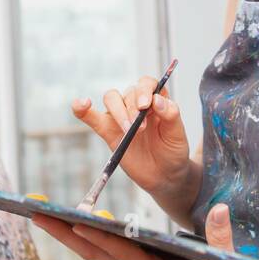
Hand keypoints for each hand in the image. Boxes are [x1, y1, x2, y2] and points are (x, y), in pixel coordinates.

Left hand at [31, 203, 258, 259]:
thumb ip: (221, 238)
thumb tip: (221, 209)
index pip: (123, 253)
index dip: (101, 237)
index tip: (76, 221)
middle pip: (94, 250)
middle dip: (64, 231)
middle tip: (36, 212)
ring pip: (93, 249)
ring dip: (66, 231)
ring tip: (40, 212)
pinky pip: (103, 249)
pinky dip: (83, 234)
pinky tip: (68, 220)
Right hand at [71, 76, 190, 197]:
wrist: (163, 176)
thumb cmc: (172, 151)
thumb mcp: (178, 135)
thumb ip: (171, 115)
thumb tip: (157, 99)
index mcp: (156, 100)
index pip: (146, 83)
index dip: (144, 90)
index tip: (145, 105)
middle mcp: (137, 104)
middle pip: (128, 92)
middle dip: (132, 108)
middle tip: (140, 129)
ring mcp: (120, 116)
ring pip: (111, 99)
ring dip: (117, 111)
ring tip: (127, 130)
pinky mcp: (107, 130)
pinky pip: (90, 116)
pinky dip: (82, 109)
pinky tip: (80, 104)